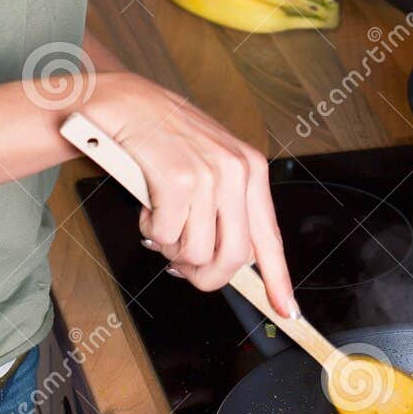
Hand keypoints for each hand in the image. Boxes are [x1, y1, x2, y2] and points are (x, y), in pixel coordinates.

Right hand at [78, 71, 296, 317]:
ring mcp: (210, 176)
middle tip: (180, 264)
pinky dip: (149, 227)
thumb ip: (225, 208)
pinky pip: (165, 236)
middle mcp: (238, 172)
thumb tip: (229, 262)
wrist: (124, 103)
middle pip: (233, 259)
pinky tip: (147, 201)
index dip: (278, 280)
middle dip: (203, 275)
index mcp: (251, 170)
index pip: (269, 237)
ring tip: (160, 216)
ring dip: (170, 246)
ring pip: (196, 253)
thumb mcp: (209, 164)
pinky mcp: (178, 181)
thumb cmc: (162, 137)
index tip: (288, 310)